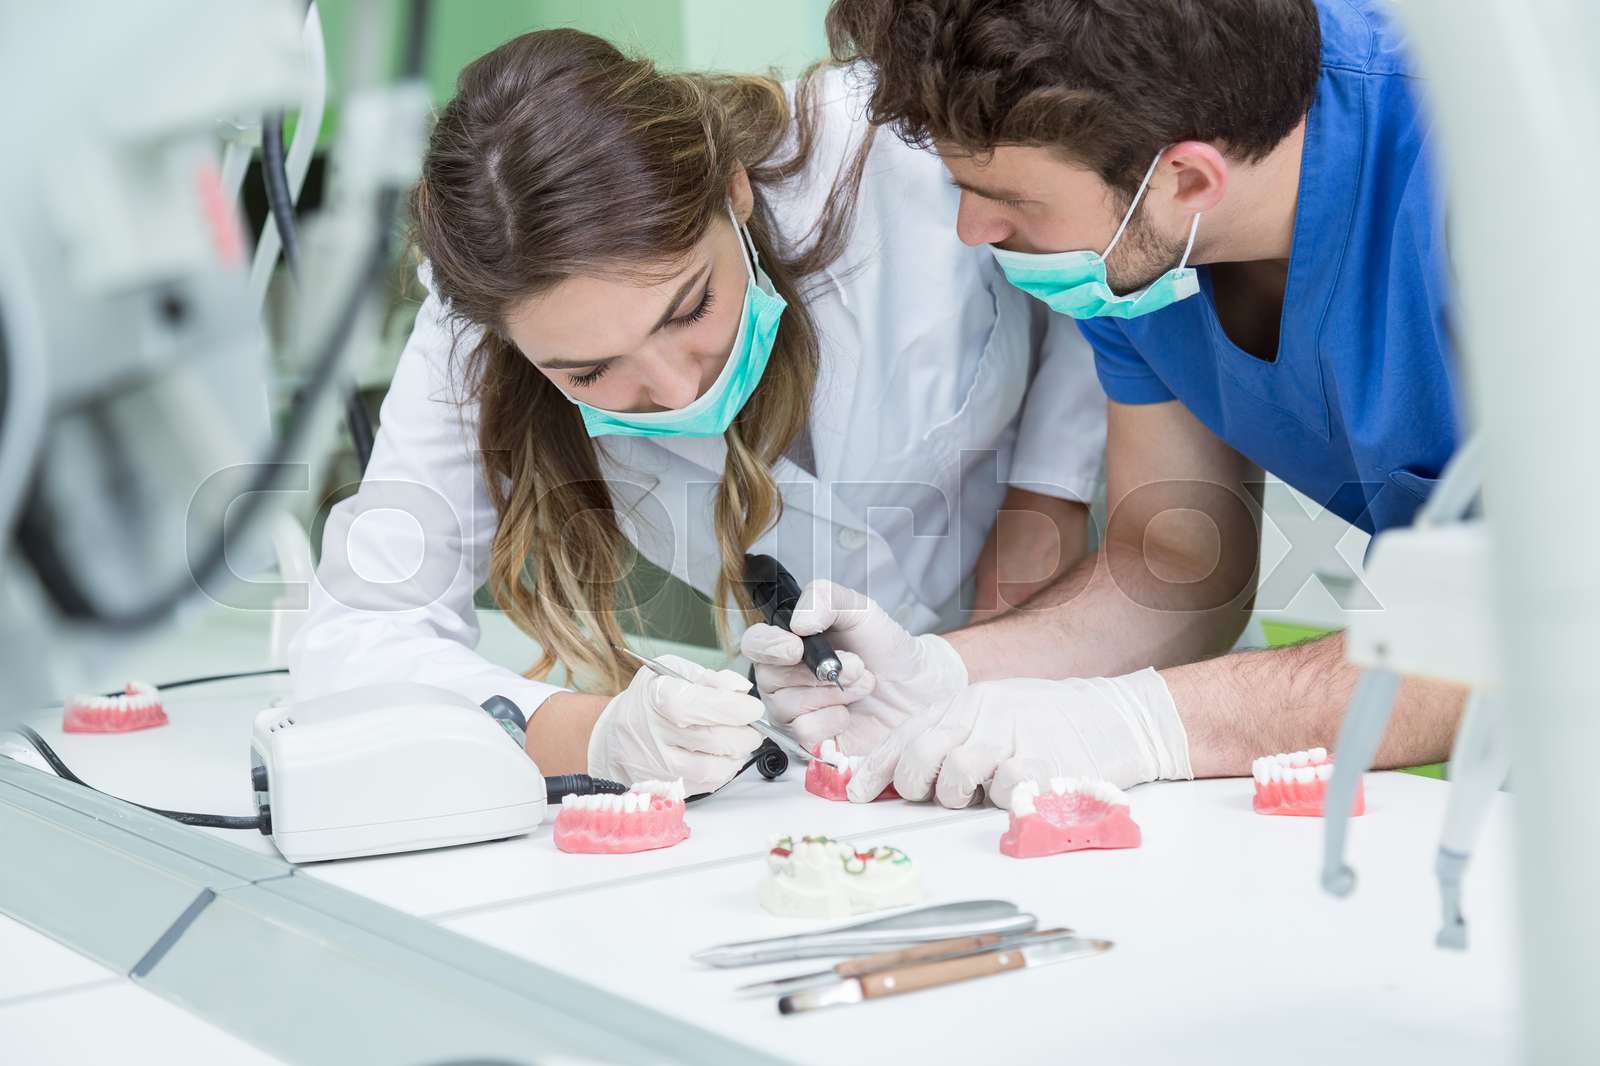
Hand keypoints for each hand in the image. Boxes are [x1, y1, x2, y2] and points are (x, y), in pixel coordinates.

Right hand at [586, 655, 762, 794]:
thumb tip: (741, 690)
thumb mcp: (672, 672)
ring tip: (739, 742)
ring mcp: (659, 765)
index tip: (752, 708)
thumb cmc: (649, 701)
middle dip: (746, 734)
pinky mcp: (666, 786)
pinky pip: (708, 784)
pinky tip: (723, 757)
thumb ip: (710, 679)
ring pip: (714, 767)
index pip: (700, 706)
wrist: (616, 736)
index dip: (735, 708)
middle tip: (753, 728)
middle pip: (714, 739)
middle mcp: (655, 734)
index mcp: (657, 698)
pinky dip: (725, 770)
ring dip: (738, 755)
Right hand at [740, 581, 968, 754]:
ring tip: (862, 685)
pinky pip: (805, 733)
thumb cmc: (885, 648)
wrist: (918, 688)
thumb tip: (797, 623)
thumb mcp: (860, 610)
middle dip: (819, 672)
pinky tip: (851, 712)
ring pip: (787, 708)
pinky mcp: (811, 740)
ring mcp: (795, 711)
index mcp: (789, 643)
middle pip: (770, 678)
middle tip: (857, 665)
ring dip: (834, 694)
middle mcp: (784, 678)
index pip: (755, 643)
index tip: (796, 647)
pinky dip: (834, 720)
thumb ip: (826, 599)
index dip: (769, 647)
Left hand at [845, 668, 1191, 806]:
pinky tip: (1013, 796)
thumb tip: (901, 774)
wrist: (1117, 717)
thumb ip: (953, 737)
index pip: (907, 734)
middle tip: (928, 795)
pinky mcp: (1044, 762)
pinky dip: (1001, 804)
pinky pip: (1003, 793)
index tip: (856, 793)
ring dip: (959, 797)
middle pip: (922, 755)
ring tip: (979, 793)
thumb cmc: (1051, 722)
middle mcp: (984, 713)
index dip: (876, 767)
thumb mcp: (995, 714)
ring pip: (956, 777)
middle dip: (914, 785)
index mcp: (966, 701)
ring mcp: (1013, 736)